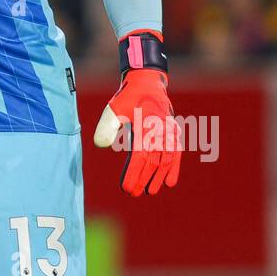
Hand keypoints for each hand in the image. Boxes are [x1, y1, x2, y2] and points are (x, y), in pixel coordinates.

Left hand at [93, 63, 181, 196]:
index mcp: (146, 125)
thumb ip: (106, 126)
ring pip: (166, 160)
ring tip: (150, 191)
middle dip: (143, 179)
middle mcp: (160, 130)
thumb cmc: (128, 97)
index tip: (126, 188)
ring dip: (158, 177)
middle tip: (134, 193)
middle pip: (153, 161)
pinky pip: (176, 154)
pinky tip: (170, 182)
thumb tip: (101, 145)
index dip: (134, 173)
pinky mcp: (174, 132)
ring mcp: (169, 131)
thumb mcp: (113, 108)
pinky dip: (174, 168)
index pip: (140, 155)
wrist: (148, 82)